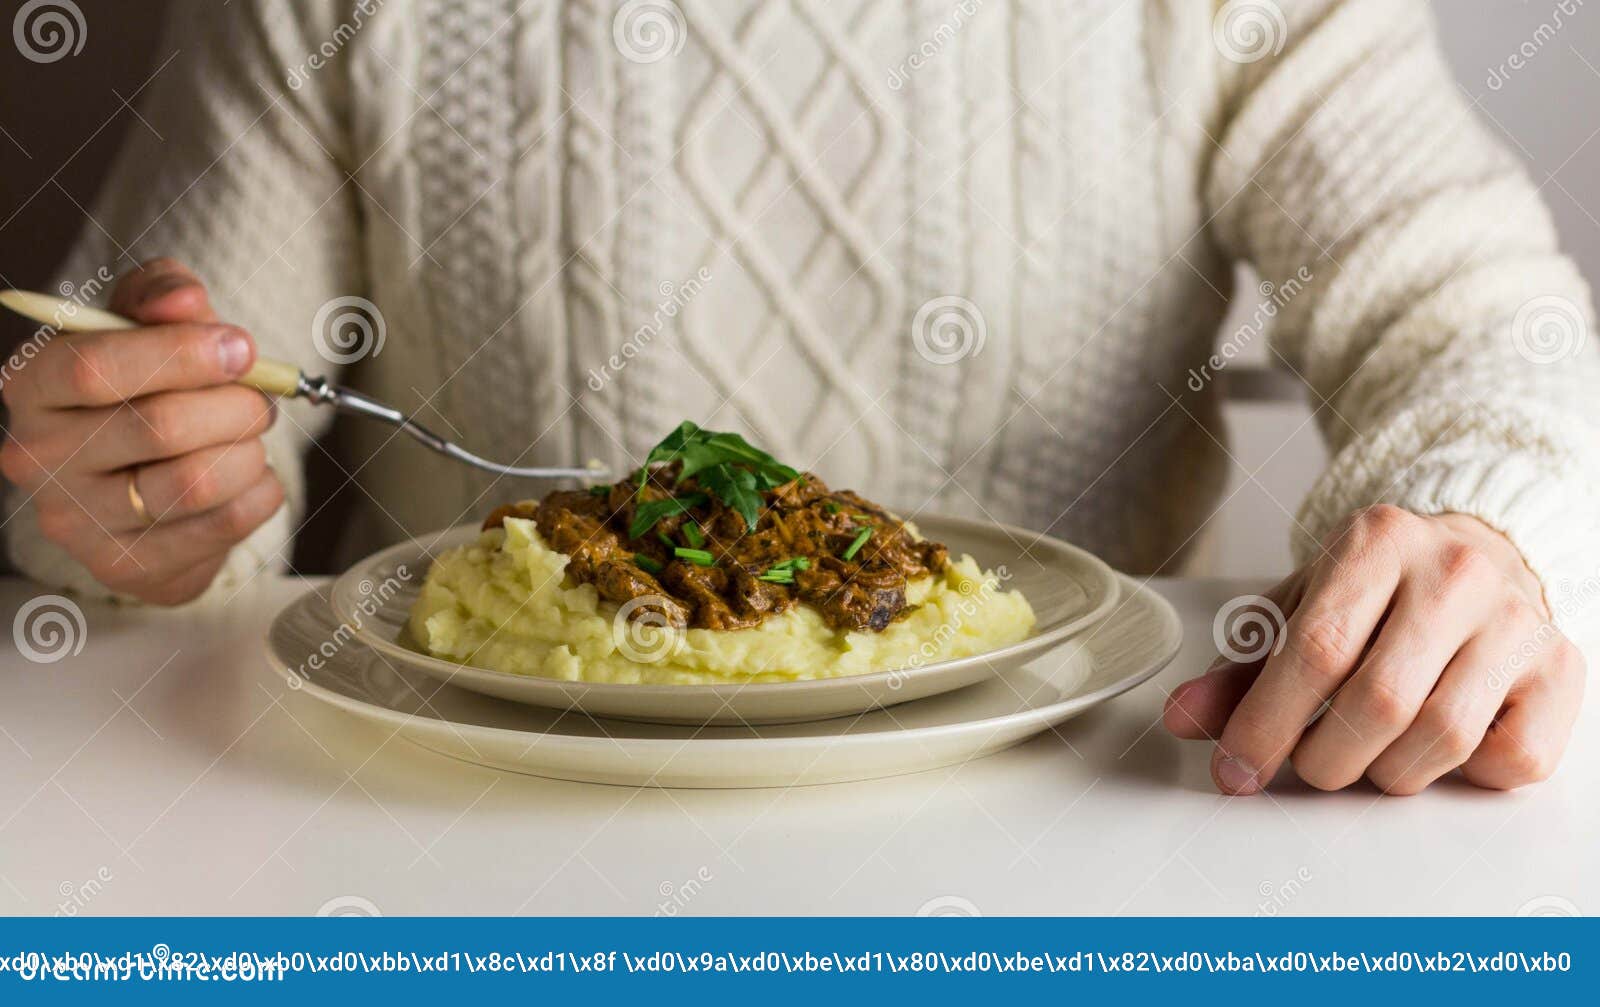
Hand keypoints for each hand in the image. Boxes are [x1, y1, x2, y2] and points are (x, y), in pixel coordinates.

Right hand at [0, 258, 282, 603]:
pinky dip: (259, 491)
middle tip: (260, 398)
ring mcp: (77, 522)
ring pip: (197, 482)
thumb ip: (163, 295)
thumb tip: (186, 301)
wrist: (144, 470)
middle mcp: (38, 457)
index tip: (241, 347)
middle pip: (158, 427)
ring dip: (249, 451)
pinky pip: (224, 525)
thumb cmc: (144, 381)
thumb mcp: (145, 320)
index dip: (181, 355)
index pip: (92, 368)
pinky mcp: (126, 566)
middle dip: (235, 405)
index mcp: (31, 386)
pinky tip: (249, 476)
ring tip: (251, 436)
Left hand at [1163, 505, 1584, 794]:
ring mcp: (1519, 620)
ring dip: (1386, 772)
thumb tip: (1183, 718)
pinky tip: (1439, 744)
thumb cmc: (1379, 590)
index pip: (1316, 649)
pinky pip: (1511, 758)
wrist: (1480, 551)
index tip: (1235, 768)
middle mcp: (1456, 573)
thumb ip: (1242, 665)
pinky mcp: (1563, 668)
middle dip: (1324, 757)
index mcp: (1378, 541)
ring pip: (1442, 738)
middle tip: (1308, 763)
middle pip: (1378, 702)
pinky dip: (1464, 773)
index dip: (1266, 723)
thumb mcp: (1300, 608)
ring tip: (1366, 754)